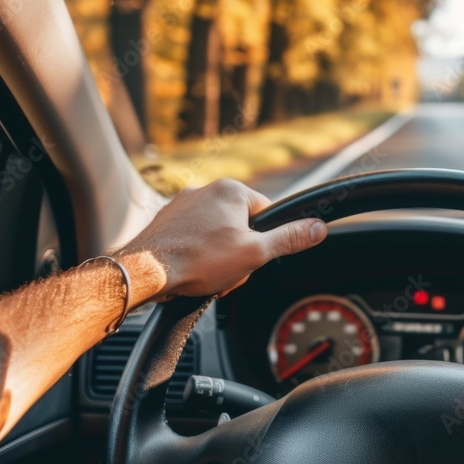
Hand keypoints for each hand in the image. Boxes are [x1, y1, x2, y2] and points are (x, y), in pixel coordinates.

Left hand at [118, 179, 326, 300]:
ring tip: (207, 274)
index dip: (265, 241)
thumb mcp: (254, 253)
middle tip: (229, 271)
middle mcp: (206, 189)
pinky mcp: (167, 220)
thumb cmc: (198, 260)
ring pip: (217, 233)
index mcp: (231, 190)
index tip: (254, 258)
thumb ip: (289, 239)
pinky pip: (194, 237)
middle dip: (240, 252)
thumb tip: (317, 228)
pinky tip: (191, 270)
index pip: (267, 213)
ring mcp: (183, 204)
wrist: (145, 271)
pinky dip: (197, 253)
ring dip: (219, 256)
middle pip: (241, 225)